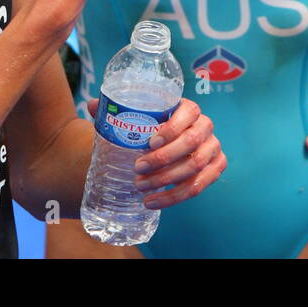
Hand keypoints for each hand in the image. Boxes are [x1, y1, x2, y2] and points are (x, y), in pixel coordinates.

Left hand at [86, 97, 225, 209]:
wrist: (169, 147)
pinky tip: (154, 202)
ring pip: (196, 166)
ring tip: (141, 187)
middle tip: (138, 168)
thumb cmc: (150, 129)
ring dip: (167, 179)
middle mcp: (206, 126)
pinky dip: (175, 197)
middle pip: (192, 142)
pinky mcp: (215, 168)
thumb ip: (116, 111)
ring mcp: (213, 148)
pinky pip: (199, 186)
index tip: (149, 142)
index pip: (189, 113)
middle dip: (164, 158)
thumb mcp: (137, 119)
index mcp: (190, 108)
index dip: (172, 128)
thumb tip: (92, 104)